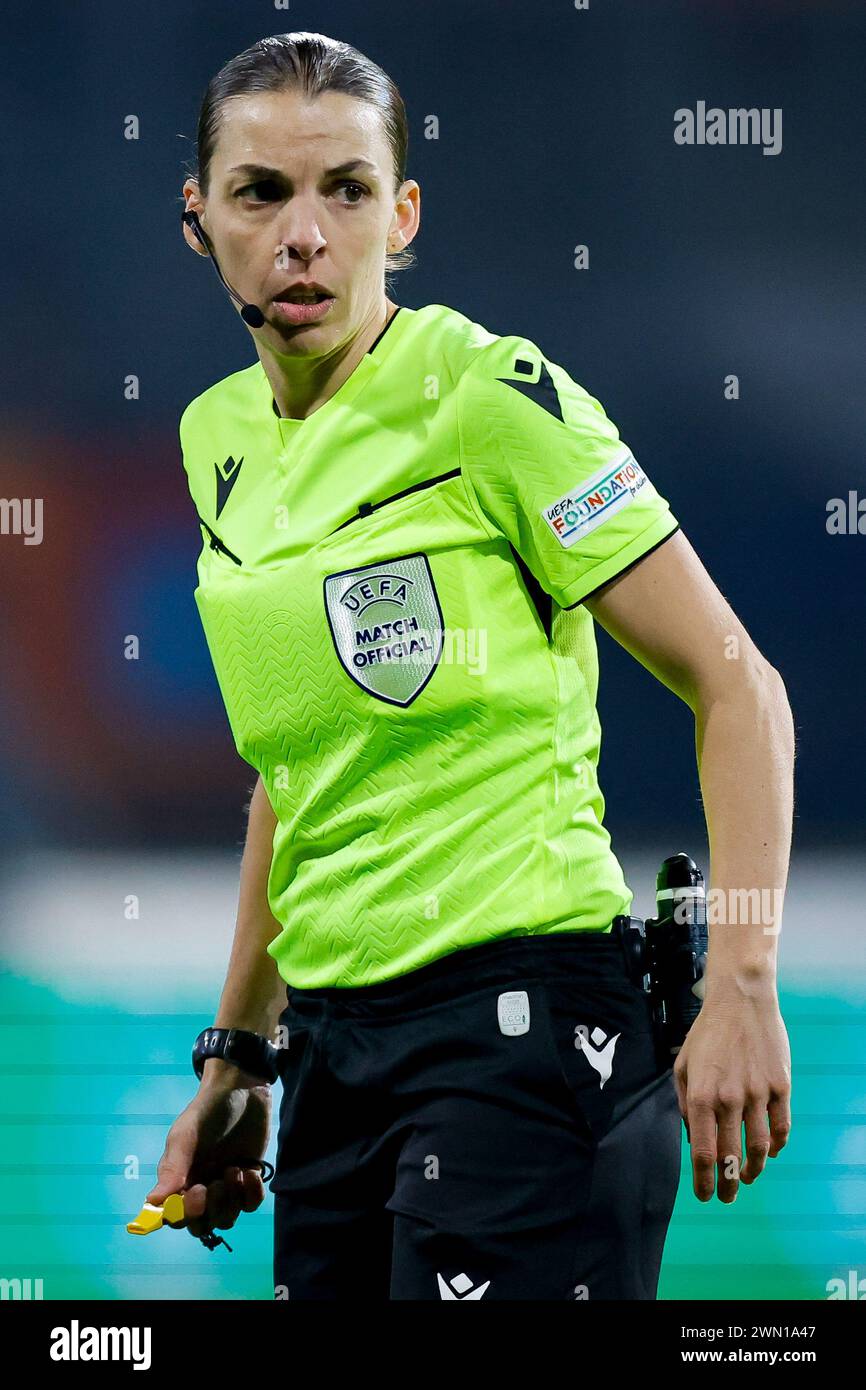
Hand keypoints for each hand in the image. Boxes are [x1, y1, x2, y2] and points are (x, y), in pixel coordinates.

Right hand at [147, 1082, 271, 1238]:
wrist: (241, 1090)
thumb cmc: (206, 1111)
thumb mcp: (186, 1136)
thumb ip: (173, 1168)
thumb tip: (152, 1203)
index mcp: (178, 1180)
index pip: (175, 1217)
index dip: (184, 1214)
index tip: (196, 1191)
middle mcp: (200, 1188)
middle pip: (201, 1225)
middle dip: (210, 1210)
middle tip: (217, 1183)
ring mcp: (225, 1186)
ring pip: (226, 1219)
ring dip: (231, 1201)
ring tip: (233, 1169)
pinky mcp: (248, 1180)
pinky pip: (249, 1205)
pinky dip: (251, 1195)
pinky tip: (250, 1171)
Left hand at [673, 978, 790, 1201]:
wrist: (740, 1001)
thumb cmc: (707, 1033)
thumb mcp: (682, 1066)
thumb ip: (686, 1105)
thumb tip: (695, 1139)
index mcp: (702, 1095)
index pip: (703, 1153)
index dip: (704, 1181)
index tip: (705, 1196)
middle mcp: (730, 1098)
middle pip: (731, 1157)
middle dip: (728, 1184)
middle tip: (727, 1196)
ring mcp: (758, 1093)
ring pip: (760, 1148)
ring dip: (754, 1169)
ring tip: (747, 1176)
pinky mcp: (780, 1087)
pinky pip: (781, 1128)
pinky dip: (777, 1146)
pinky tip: (770, 1151)